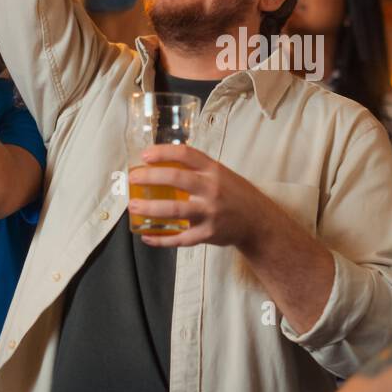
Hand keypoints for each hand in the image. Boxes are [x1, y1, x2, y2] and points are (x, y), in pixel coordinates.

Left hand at [127, 144, 281, 247]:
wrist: (258, 222)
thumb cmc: (235, 195)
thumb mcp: (221, 174)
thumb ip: (197, 170)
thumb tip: (163, 165)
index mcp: (214, 171)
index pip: (186, 154)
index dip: (163, 152)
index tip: (145, 155)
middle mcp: (212, 189)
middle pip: (177, 179)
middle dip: (150, 177)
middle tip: (133, 179)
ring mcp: (210, 213)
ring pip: (175, 210)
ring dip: (150, 208)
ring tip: (134, 207)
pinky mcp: (208, 234)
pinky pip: (180, 238)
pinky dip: (161, 240)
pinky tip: (147, 237)